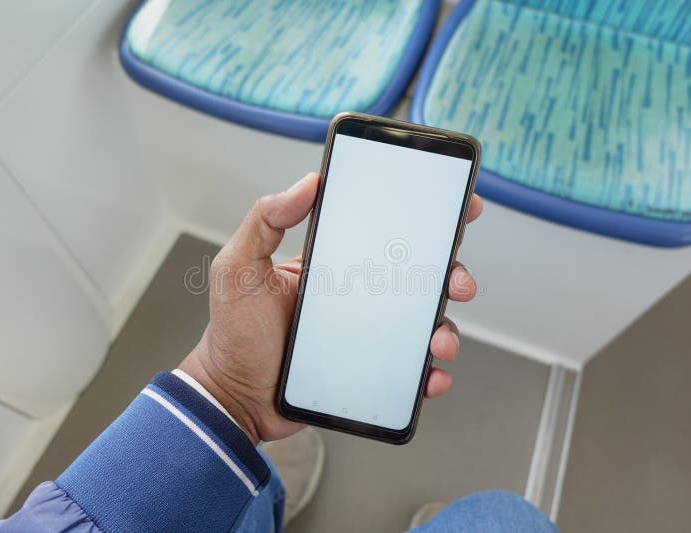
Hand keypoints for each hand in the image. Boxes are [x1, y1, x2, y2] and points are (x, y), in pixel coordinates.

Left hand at [180, 172, 482, 443]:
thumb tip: (308, 183)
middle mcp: (357, 297)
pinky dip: (429, 374)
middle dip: (449, 275)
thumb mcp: (239, 267)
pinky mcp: (370, 372)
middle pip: (417, 278)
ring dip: (445, 328)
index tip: (456, 209)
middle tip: (457, 282)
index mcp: (334, 265)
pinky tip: (430, 376)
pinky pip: (410, 370)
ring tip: (439, 340)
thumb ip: (264, 220)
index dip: (424, 220)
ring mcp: (366, 335)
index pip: (383, 234)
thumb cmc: (233, 334)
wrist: (233, 396)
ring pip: (421, 325)